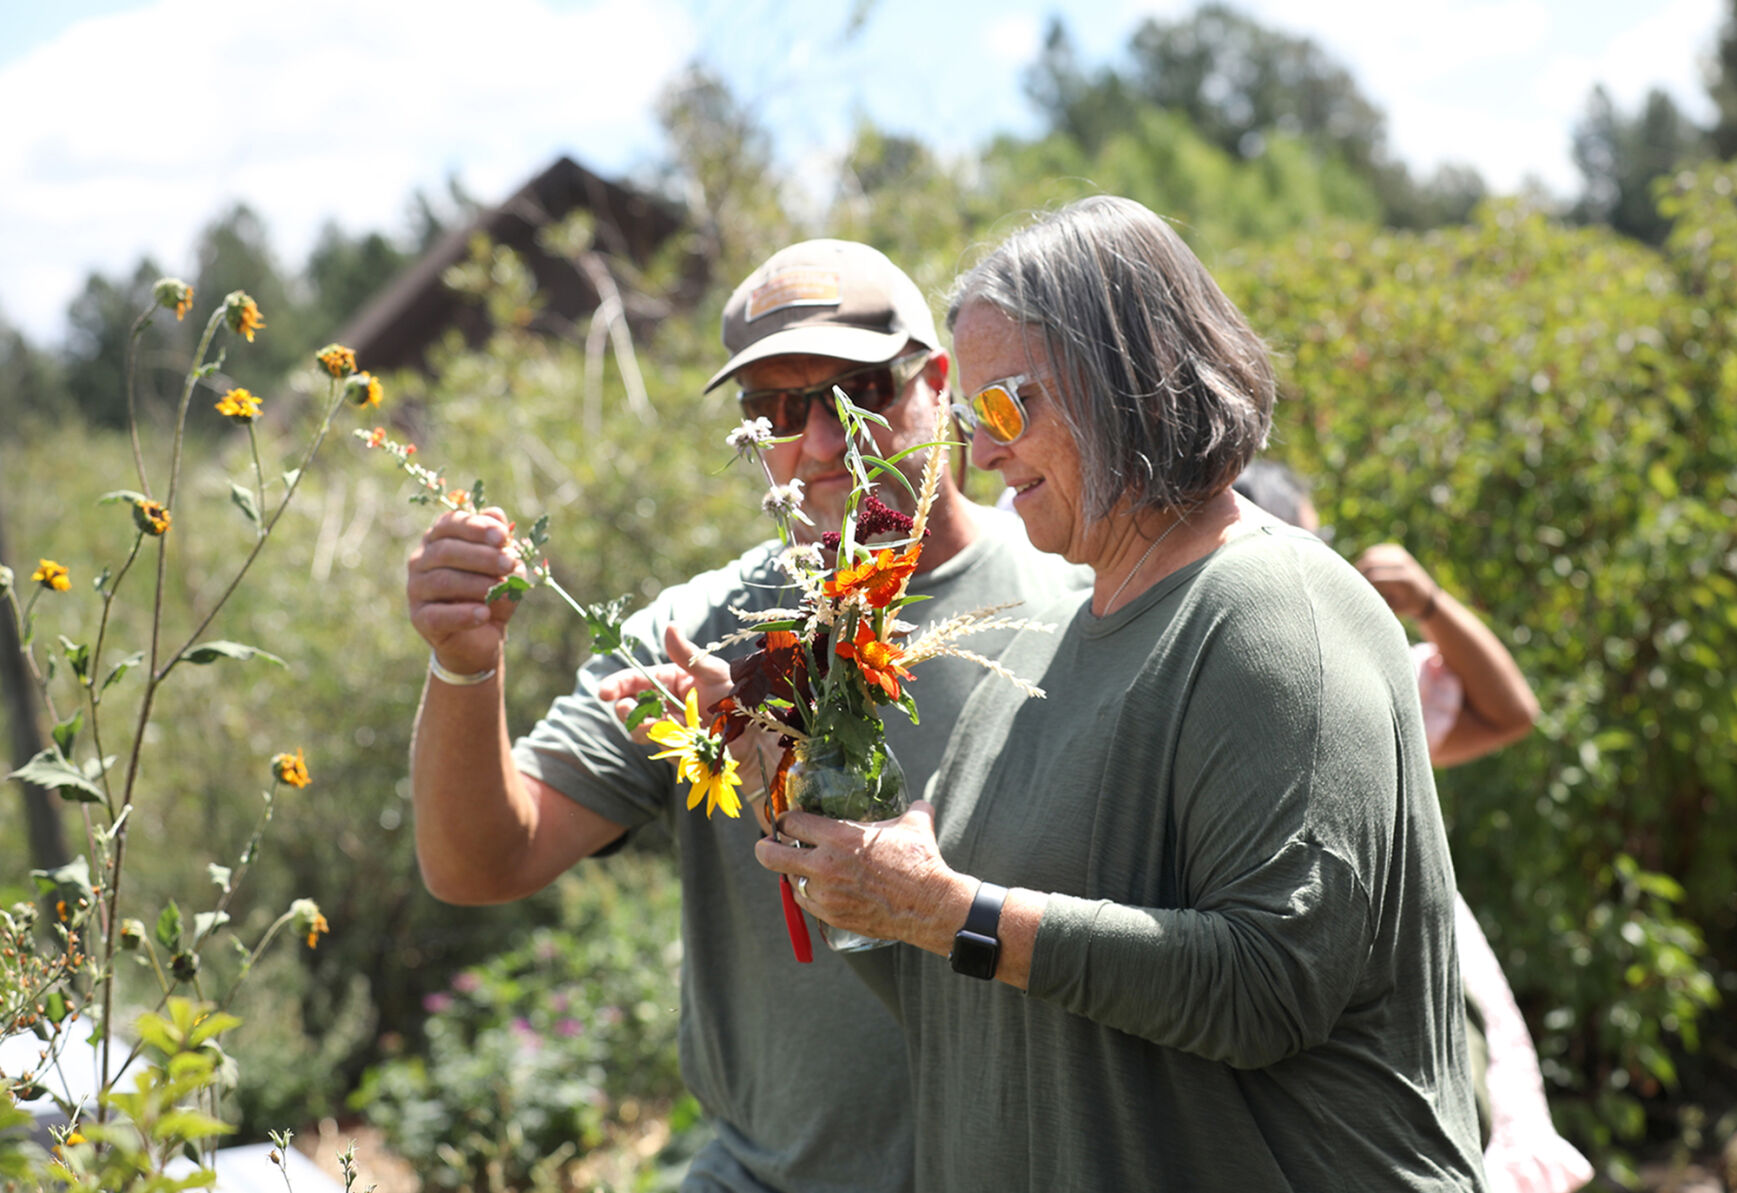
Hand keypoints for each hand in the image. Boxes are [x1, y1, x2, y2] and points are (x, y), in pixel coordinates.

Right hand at [406, 508, 526, 673]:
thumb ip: (500, 542)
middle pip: (446, 551)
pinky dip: (463, 614)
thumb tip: (496, 514)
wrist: (482, 636)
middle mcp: (421, 560)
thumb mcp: (504, 566)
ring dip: (477, 584)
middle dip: (482, 556)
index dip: (476, 527)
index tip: (502, 536)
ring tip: (503, 591)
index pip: (451, 524)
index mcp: (439, 539)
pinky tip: (484, 615)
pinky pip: (438, 615)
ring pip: (442, 581)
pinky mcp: (419, 618)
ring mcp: (416, 589)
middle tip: (510, 563)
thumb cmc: (491, 592)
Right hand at [599, 625, 785, 827]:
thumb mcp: (715, 673)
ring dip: (642, 727)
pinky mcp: (678, 751)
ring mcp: (672, 728)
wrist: (760, 739)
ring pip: (640, 729)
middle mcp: (668, 703)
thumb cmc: (742, 699)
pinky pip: (660, 747)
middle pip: (631, 706)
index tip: (604, 692)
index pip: (638, 680)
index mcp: (674, 680)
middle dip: (625, 708)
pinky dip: (664, 743)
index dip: (618, 684)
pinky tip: (681, 740)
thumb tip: (669, 625)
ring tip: (658, 727)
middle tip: (624, 710)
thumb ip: (688, 655)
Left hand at [754, 800, 969, 951]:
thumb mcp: (914, 825)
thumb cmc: (920, 862)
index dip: (785, 820)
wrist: (928, 906)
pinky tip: (815, 888)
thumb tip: (920, 804)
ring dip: (792, 872)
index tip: (787, 822)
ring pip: (789, 881)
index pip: (791, 824)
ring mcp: (826, 893)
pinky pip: (805, 902)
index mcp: (839, 837)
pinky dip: (806, 893)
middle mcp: (825, 865)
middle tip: (767, 844)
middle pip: (771, 855)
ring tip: (800, 867)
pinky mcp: (832, 915)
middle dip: (765, 847)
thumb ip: (911, 809)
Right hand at [1354, 542, 1437, 619]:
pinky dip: (1365, 560)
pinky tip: (1364, 571)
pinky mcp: (1396, 550)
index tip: (1352, 592)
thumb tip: (1355, 596)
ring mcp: (1400, 555)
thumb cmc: (1406, 606)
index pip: (1373, 577)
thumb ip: (1375, 601)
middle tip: (1350, 585)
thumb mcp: (1392, 608)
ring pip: (1369, 556)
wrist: (1426, 596)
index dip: (1360, 584)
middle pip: (1370, 564)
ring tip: (1356, 579)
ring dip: (1359, 566)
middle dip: (1357, 574)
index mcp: (1403, 580)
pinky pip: (1373, 552)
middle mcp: (1402, 564)